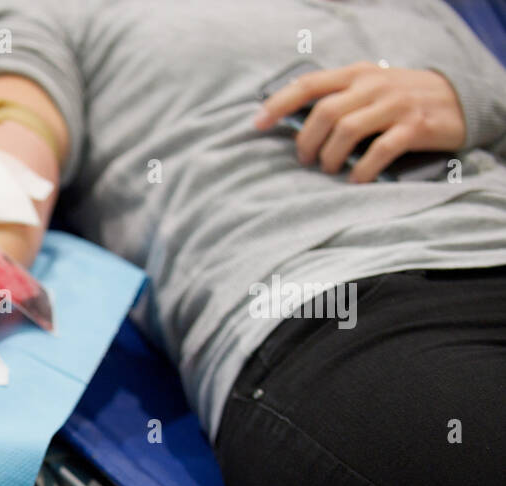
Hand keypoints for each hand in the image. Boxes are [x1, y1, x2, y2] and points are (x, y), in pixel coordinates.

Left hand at [254, 62, 466, 182]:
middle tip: (305, 160)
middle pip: (324, 112)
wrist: (459, 99)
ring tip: (329, 170)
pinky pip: (379, 150)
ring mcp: (395, 105)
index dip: (279, 104)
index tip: (257, 124)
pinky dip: (361, 169)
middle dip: (306, 141)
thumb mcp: (369, 88)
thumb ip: (338, 100)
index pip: (309, 84)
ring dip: (330, 156)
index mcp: (357, 74)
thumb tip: (293, 125)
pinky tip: (355, 180)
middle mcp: (374, 85)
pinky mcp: (415, 127)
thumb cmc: (400, 99)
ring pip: (347, 130)